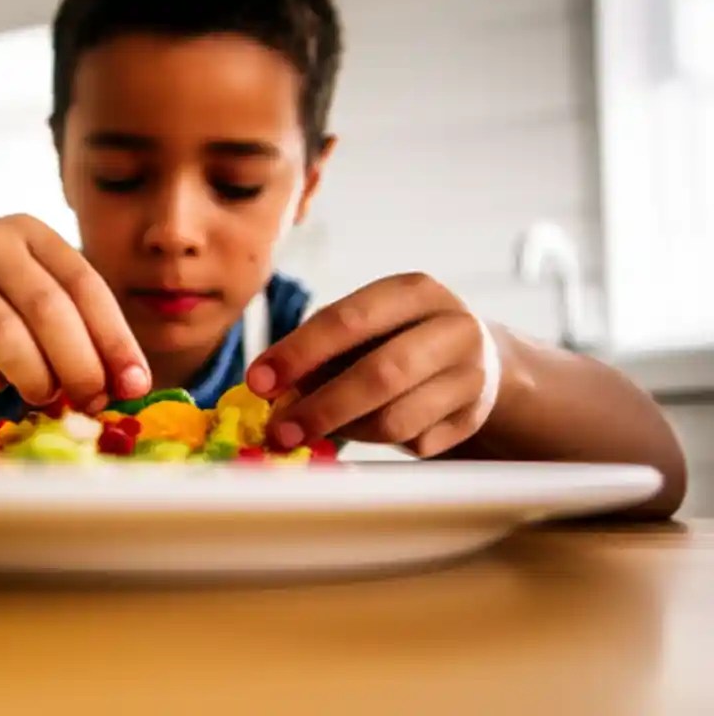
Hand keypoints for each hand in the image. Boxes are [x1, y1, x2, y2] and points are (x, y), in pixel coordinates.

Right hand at [0, 214, 151, 409]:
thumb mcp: (28, 304)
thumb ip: (75, 331)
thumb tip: (129, 384)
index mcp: (30, 232)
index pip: (85, 284)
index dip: (115, 338)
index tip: (136, 384)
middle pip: (48, 307)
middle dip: (79, 363)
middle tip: (92, 401)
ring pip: (5, 332)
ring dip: (34, 376)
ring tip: (43, 396)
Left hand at [246, 272, 500, 456]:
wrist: (477, 359)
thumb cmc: (397, 337)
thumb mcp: (365, 325)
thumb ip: (320, 351)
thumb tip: (271, 391)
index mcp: (414, 291)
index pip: (348, 320)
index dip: (298, 353)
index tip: (258, 382)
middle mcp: (452, 329)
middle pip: (380, 374)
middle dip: (321, 407)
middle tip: (280, 430)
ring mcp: (470, 376)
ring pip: (397, 420)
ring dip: (346, 431)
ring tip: (317, 430)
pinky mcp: (471, 419)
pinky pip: (412, 444)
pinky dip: (378, 443)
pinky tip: (367, 428)